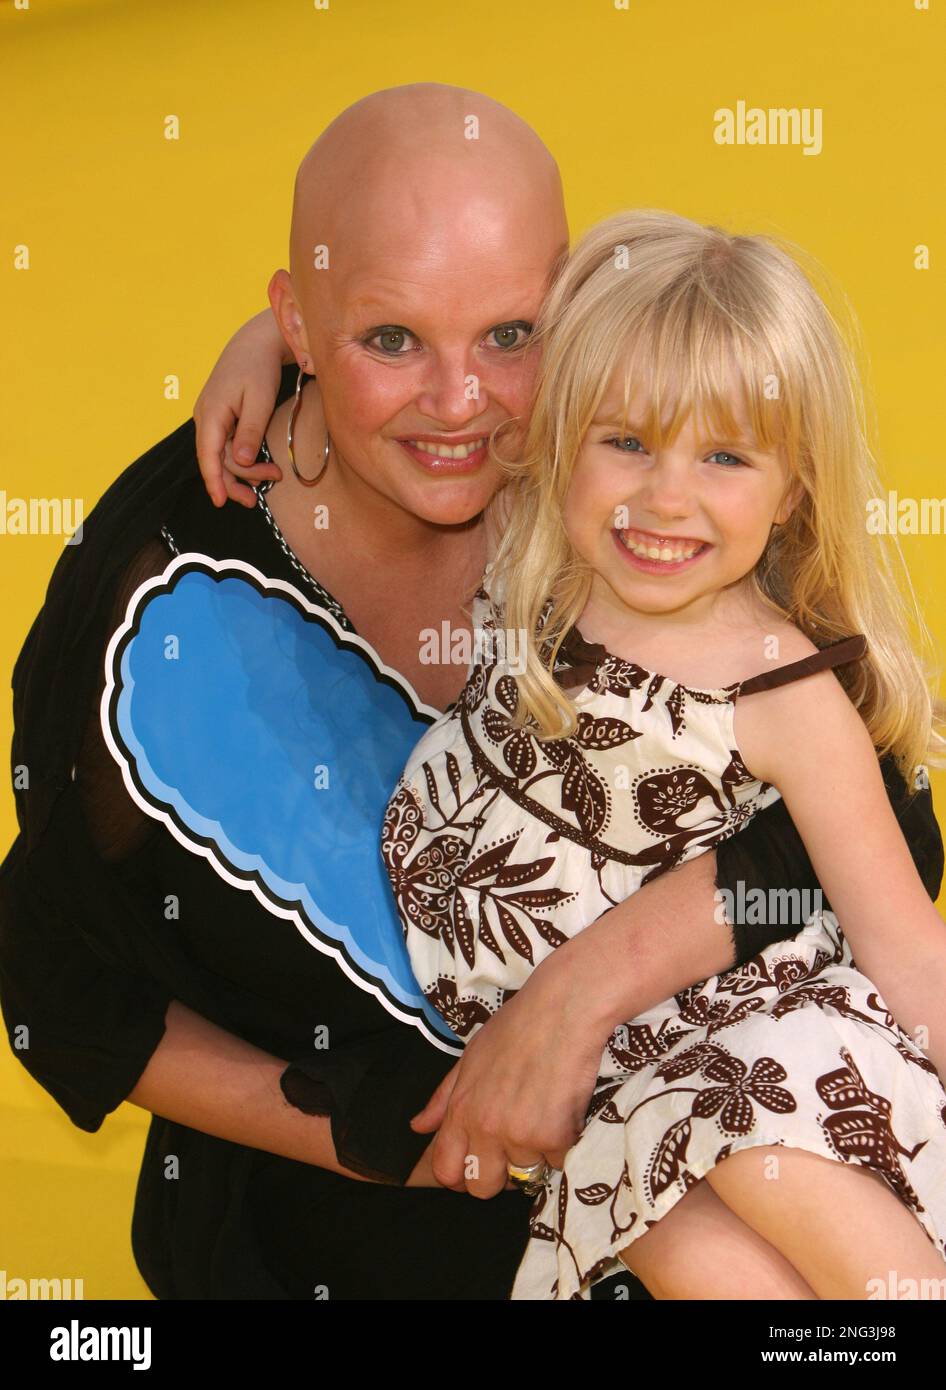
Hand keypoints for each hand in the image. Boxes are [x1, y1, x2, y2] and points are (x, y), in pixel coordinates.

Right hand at [193, 309, 288, 508]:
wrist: (256, 343)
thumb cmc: (259, 367)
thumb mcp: (260, 400)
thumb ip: (250, 431)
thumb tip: (241, 460)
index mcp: (211, 414)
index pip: (208, 456)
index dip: (214, 482)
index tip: (221, 503)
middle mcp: (205, 417)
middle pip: (216, 460)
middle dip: (240, 479)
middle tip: (268, 487)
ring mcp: (211, 417)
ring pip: (222, 454)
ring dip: (246, 470)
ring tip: (273, 476)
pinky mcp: (220, 417)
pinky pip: (226, 444)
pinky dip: (243, 458)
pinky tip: (260, 465)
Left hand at [410, 948, 611, 1198]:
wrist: (562, 1009)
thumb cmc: (516, 1026)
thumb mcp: (469, 1057)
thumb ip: (442, 1099)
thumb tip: (417, 1127)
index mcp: (461, 1110)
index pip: (445, 1170)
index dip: (460, 1176)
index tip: (478, 1164)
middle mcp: (485, 1128)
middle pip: (482, 1188)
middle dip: (499, 1176)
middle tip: (516, 1148)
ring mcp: (519, 1135)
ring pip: (526, 1175)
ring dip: (537, 1154)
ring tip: (544, 1116)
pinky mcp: (554, 1136)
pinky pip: (559, 1162)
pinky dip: (564, 1143)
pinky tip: (564, 1111)